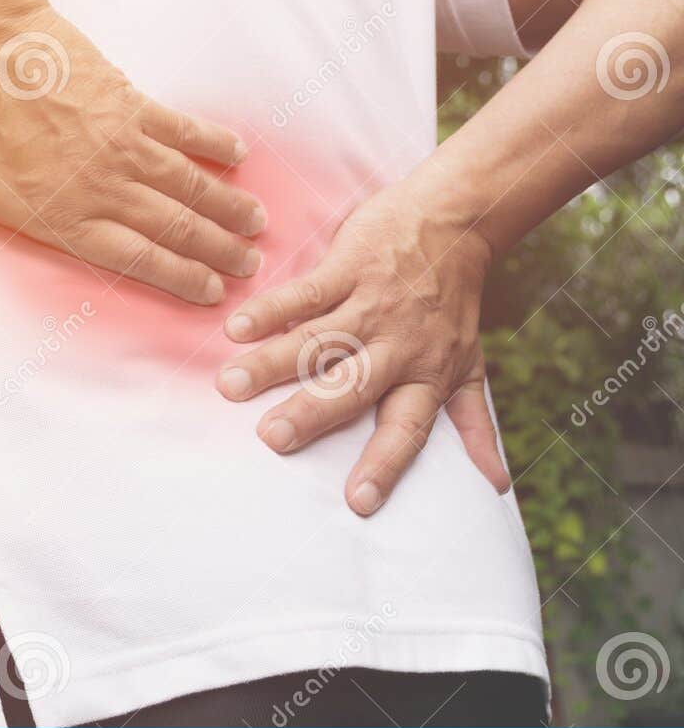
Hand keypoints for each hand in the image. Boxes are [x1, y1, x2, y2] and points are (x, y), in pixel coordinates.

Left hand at [0, 2, 266, 328]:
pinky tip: (239, 156)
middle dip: (216, 252)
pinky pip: (183, 127)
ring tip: (257, 225)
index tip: (210, 295)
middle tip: (251, 268)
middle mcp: (100, 185)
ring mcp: (121, 141)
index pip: (132, 259)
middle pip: (172, 227)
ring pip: (187, 184)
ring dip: (226, 206)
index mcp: (60, 216)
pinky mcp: (128, 100)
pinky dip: (213, 142)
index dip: (178, 278)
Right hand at [214, 182, 511, 514]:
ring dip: (273, 362)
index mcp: (427, 375)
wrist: (454, 224)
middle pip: (352, 386)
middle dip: (312, 413)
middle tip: (272, 439)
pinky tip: (237, 329)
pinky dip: (272, 309)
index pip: (406, 429)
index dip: (385, 464)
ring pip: (318, 340)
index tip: (357, 503)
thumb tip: (496, 485)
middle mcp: (398, 344)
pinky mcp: (349, 268)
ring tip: (231, 385)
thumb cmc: (453, 304)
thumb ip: (475, 423)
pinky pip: (306, 292)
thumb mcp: (470, 365)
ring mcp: (371, 304)